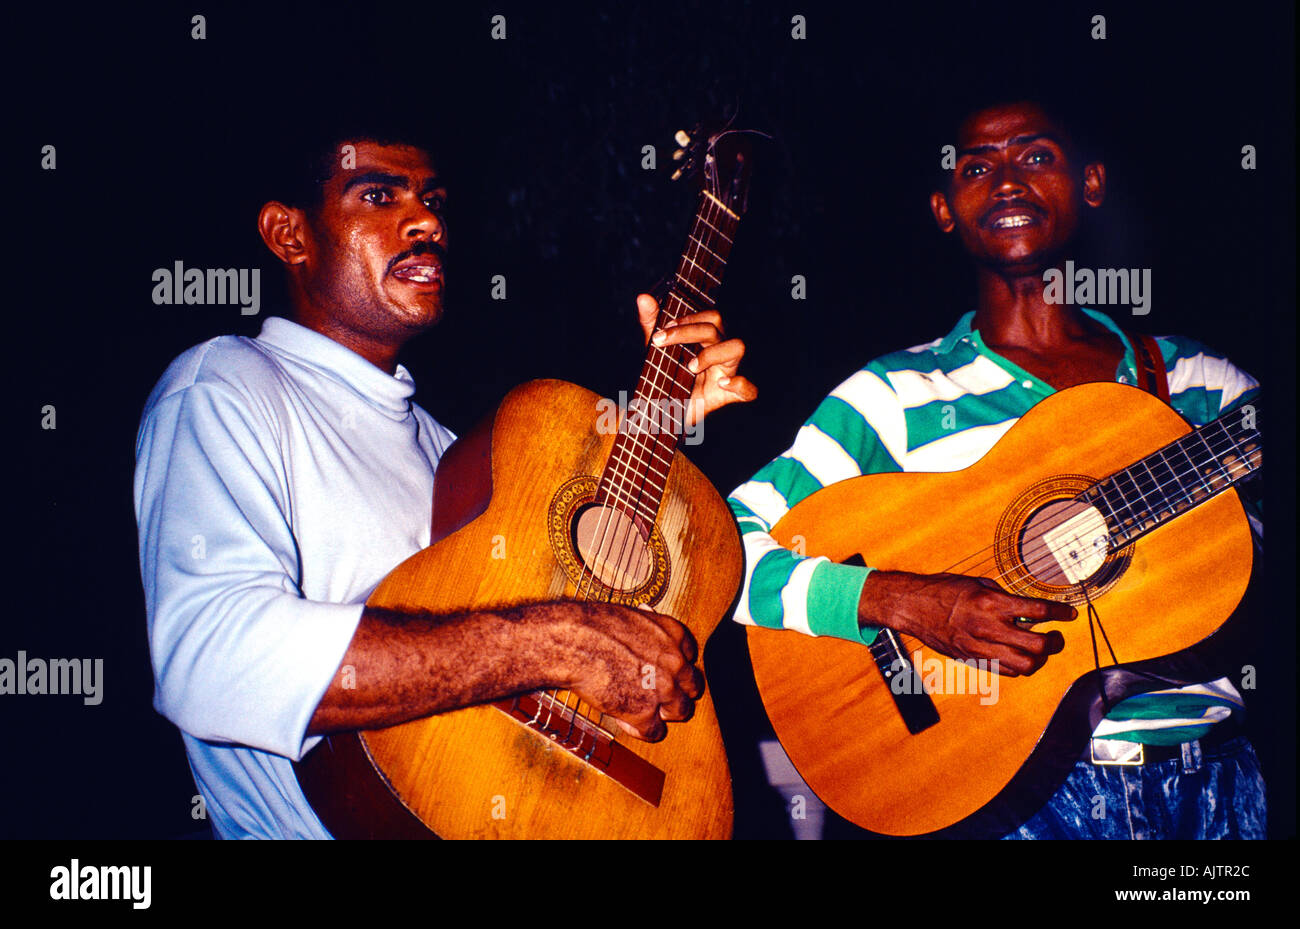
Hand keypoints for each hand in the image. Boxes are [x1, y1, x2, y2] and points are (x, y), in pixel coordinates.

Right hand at [554, 601, 703, 740]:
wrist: (575, 642)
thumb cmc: (594, 624)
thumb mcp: (631, 615)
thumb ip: (646, 622)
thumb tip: (646, 612)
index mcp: (674, 635)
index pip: (690, 655)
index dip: (676, 664)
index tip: (665, 669)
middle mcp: (675, 662)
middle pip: (693, 685)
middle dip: (679, 690)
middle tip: (661, 694)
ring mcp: (663, 689)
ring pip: (681, 711)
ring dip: (665, 712)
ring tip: (647, 710)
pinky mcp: (644, 713)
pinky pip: (655, 732)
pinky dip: (642, 731)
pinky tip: (628, 723)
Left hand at [635, 293, 756, 425]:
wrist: (663, 414)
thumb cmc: (667, 378)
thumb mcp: (656, 350)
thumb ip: (651, 323)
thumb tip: (643, 298)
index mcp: (709, 339)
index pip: (710, 317)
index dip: (688, 319)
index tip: (661, 332)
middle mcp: (721, 351)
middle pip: (717, 328)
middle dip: (688, 331)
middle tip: (661, 342)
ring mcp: (728, 372)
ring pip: (737, 347)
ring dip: (711, 353)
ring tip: (690, 366)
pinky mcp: (730, 397)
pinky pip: (749, 390)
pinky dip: (739, 384)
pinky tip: (721, 383)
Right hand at [860, 570, 1076, 675]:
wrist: (913, 607)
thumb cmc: (943, 590)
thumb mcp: (978, 583)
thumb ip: (1004, 597)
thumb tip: (1028, 609)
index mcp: (991, 603)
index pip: (1039, 611)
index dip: (1060, 612)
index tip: (1069, 613)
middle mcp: (988, 627)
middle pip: (1038, 646)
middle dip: (1055, 642)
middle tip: (1056, 636)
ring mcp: (980, 647)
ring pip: (1025, 665)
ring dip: (1039, 659)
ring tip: (1039, 649)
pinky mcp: (972, 659)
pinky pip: (1006, 671)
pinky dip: (1019, 665)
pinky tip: (1018, 654)